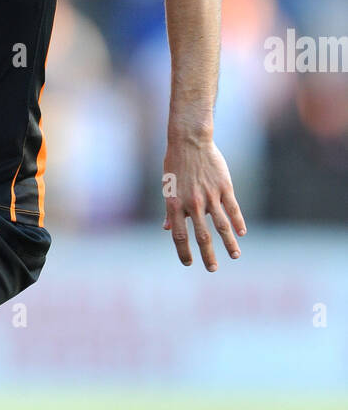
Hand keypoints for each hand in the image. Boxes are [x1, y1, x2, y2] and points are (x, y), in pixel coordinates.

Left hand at [162, 137, 245, 270]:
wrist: (189, 141)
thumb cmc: (175, 165)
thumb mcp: (167, 188)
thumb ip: (169, 210)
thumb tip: (167, 229)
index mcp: (175, 205)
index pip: (179, 235)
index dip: (183, 251)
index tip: (189, 263)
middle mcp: (192, 203)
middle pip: (202, 236)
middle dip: (208, 255)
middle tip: (213, 269)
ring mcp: (210, 196)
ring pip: (221, 225)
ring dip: (229, 243)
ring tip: (234, 256)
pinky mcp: (224, 187)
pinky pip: (232, 208)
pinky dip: (238, 222)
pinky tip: (242, 233)